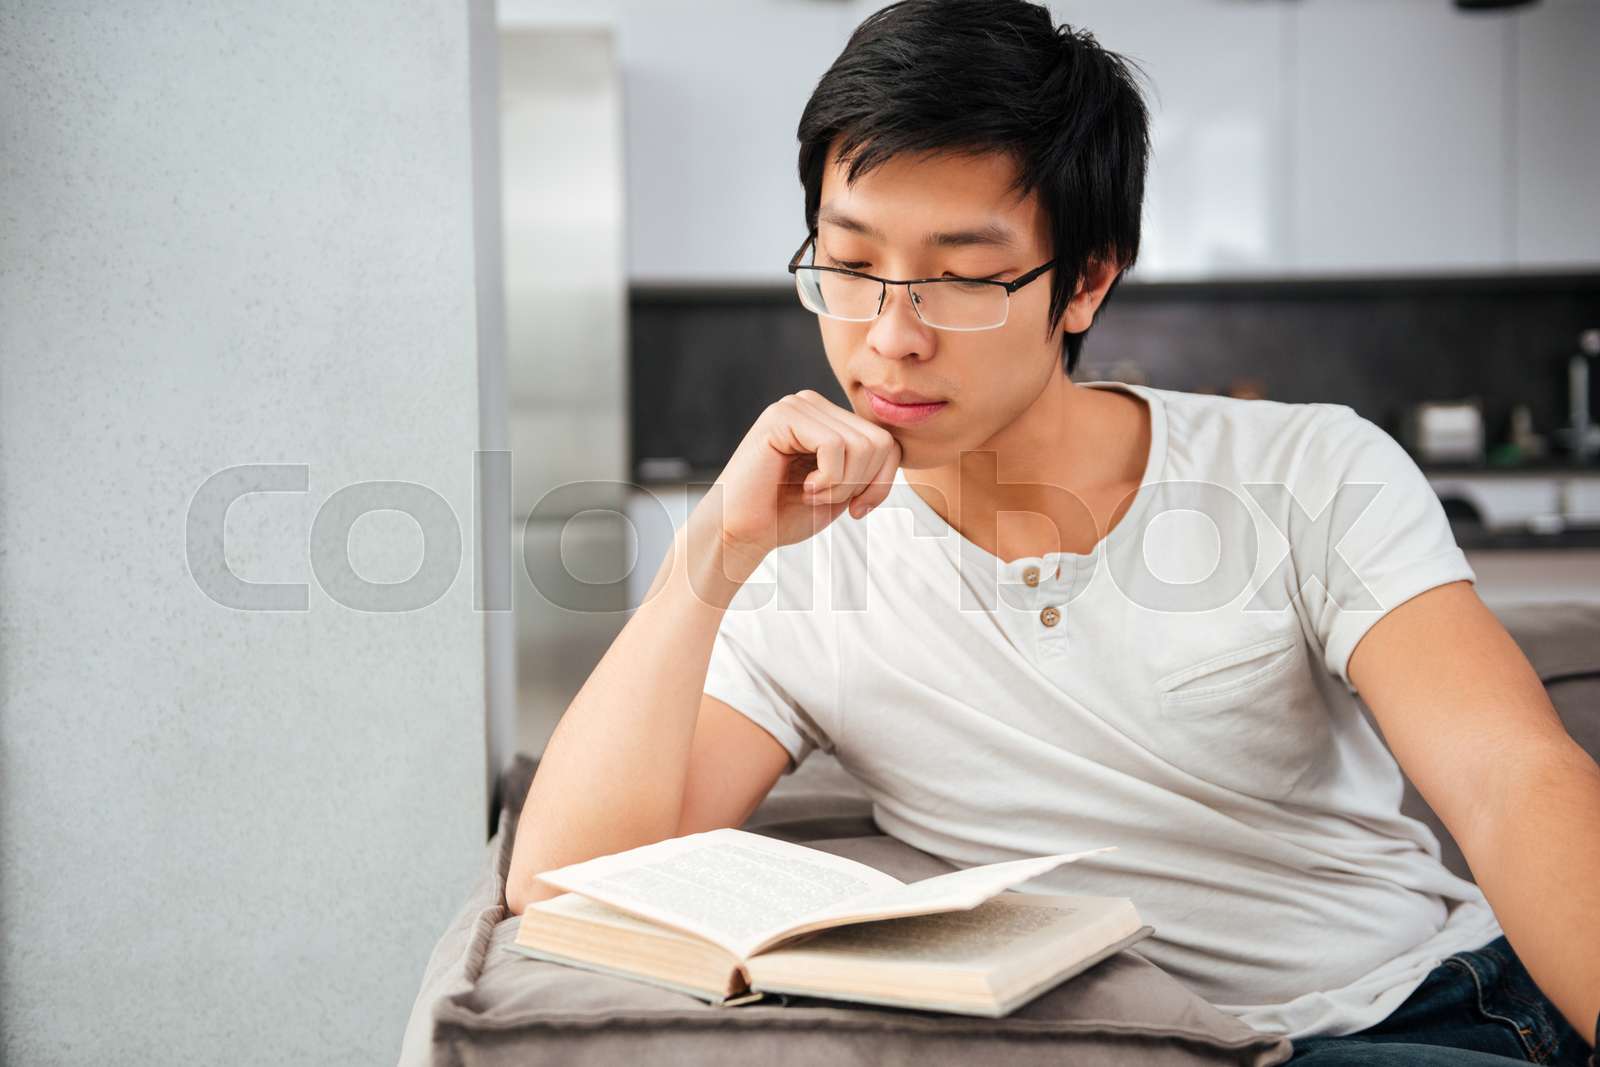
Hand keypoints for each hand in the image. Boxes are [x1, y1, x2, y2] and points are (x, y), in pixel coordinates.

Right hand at [701, 389, 902, 569]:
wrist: (740, 534)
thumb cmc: (786, 515)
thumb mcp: (844, 489)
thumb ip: (869, 465)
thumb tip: (896, 446)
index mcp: (829, 419)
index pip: (887, 441)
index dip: (882, 483)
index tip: (857, 509)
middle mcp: (813, 404)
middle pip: (880, 441)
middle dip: (862, 485)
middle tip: (825, 500)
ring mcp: (797, 405)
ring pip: (862, 445)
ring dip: (843, 485)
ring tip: (811, 494)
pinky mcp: (783, 416)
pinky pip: (836, 446)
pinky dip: (828, 480)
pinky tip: (802, 488)